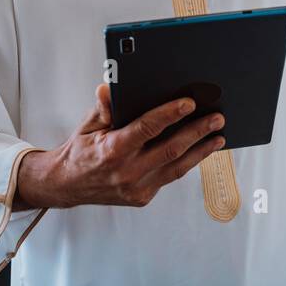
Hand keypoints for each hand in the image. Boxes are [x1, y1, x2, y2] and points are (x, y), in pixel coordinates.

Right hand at [14, 84, 225, 209]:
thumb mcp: (88, 124)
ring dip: (201, 150)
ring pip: (177, 167)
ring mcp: (136, 188)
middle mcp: (127, 172)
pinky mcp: (142, 197)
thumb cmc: (80, 149)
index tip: (189, 103)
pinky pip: (170, 177)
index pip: (147, 128)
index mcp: (112, 150)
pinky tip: (200, 150)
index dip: (170, 114)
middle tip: (217, 118)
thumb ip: (103, 107)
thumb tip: (110, 87)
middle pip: (171, 149)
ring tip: (218, 136)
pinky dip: (186, 162)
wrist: (67, 185)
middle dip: (197, 132)